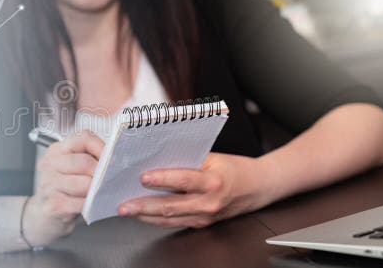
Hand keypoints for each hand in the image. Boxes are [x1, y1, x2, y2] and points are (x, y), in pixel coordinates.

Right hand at [22, 130, 103, 246]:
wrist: (45, 213)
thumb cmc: (64, 189)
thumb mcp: (72, 168)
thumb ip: (90, 158)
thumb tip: (115, 160)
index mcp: (56, 150)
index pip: (83, 138)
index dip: (102, 148)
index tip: (112, 159)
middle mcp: (49, 164)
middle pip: (84, 162)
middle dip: (102, 173)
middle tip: (110, 180)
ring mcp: (48, 185)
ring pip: (84, 184)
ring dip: (97, 191)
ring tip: (101, 193)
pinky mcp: (53, 205)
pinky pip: (81, 203)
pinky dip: (92, 205)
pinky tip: (92, 205)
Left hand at [117, 153, 273, 227]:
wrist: (258, 188)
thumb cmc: (234, 169)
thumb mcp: (213, 158)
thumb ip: (187, 159)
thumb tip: (157, 158)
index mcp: (214, 183)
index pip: (184, 180)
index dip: (163, 179)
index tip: (143, 177)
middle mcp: (209, 203)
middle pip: (171, 207)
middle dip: (144, 206)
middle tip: (124, 205)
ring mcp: (205, 217)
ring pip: (170, 219)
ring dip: (145, 216)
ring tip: (126, 210)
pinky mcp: (201, 223)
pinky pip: (175, 222)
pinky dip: (156, 219)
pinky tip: (141, 214)